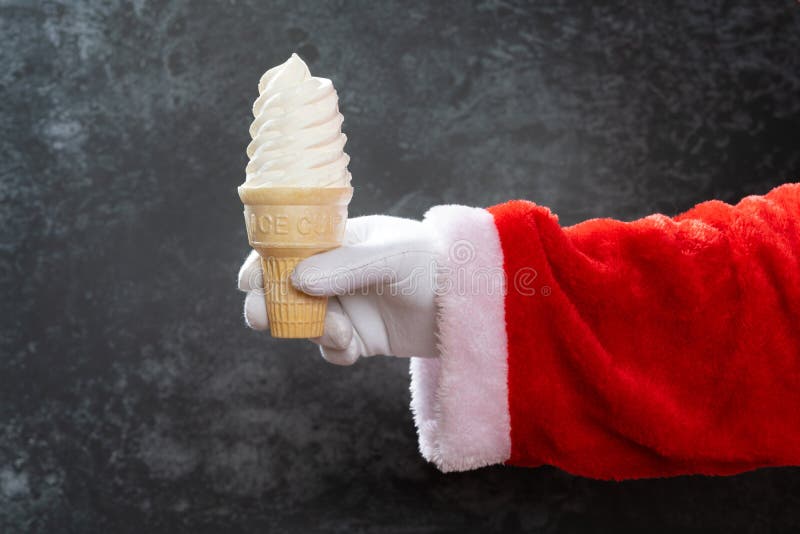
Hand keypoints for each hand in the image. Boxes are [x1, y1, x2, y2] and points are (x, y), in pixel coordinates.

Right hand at [238, 215, 439, 364]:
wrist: (472, 303)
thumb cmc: (435, 264)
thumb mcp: (392, 257)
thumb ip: (346, 266)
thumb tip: (297, 280)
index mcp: (340, 240)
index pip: (289, 248)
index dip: (264, 264)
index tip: (250, 283)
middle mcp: (336, 272)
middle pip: (284, 289)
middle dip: (270, 304)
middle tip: (265, 318)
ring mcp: (347, 305)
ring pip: (304, 322)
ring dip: (312, 331)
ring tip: (342, 334)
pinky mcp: (361, 336)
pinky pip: (330, 348)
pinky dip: (335, 351)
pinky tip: (354, 350)